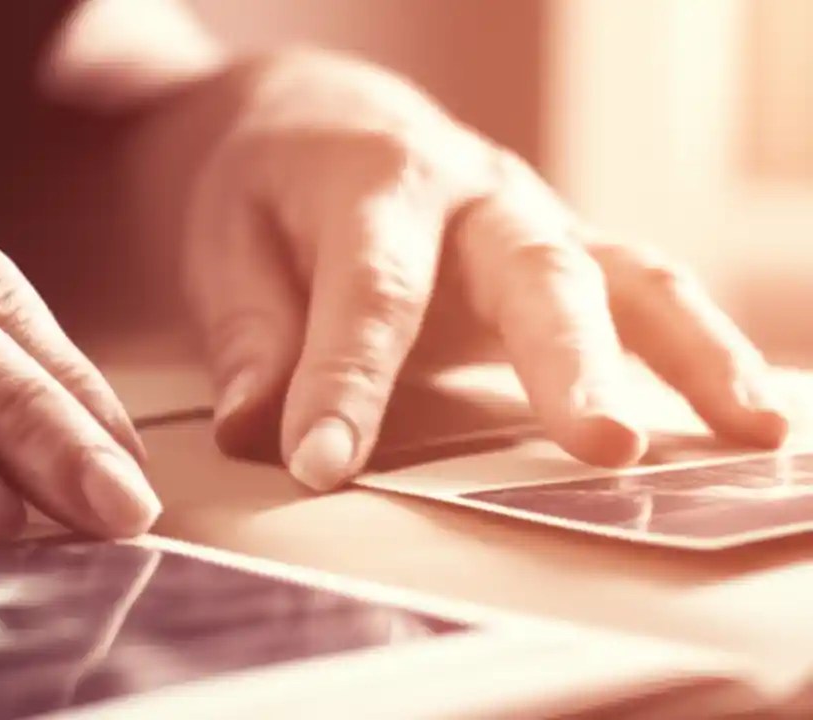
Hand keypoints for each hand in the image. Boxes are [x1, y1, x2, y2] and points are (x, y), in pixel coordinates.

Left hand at [180, 52, 787, 489]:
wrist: (314, 118)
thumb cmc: (265, 184)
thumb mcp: (225, 243)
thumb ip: (250, 334)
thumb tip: (254, 431)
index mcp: (374, 181)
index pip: (371, 291)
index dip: (348, 384)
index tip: (322, 467)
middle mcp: (472, 194)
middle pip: (534, 271)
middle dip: (569, 360)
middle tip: (601, 445)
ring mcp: (532, 221)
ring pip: (625, 276)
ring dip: (692, 353)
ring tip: (746, 432)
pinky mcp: (565, 253)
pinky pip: (643, 295)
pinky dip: (697, 352)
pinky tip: (740, 419)